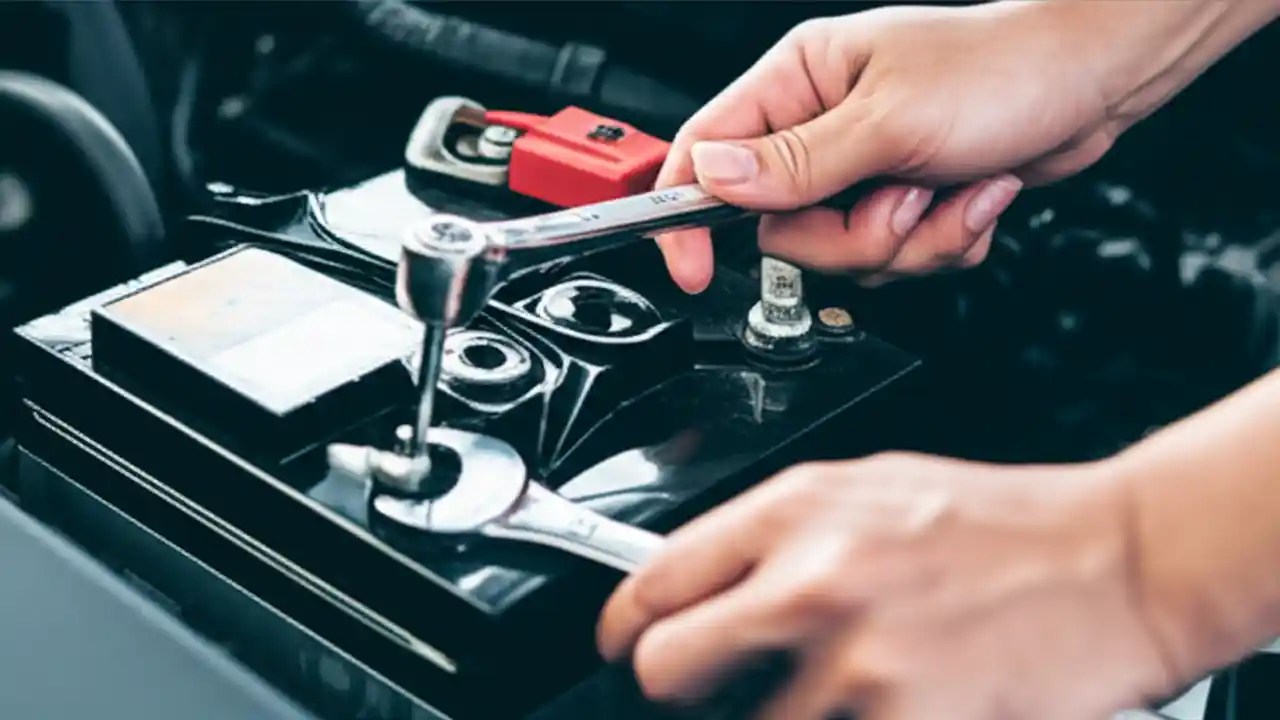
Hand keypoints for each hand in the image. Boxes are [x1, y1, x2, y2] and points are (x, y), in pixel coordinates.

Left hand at [597, 453, 1177, 719]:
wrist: (1114, 562)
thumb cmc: (996, 523)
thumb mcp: (865, 490)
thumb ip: (770, 535)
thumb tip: (693, 582)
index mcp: (794, 511)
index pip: (651, 581)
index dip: (621, 626)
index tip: (622, 645)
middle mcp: (812, 582)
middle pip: (665, 667)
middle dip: (679, 683)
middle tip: (716, 683)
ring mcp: (855, 664)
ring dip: (781, 716)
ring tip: (843, 685)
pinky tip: (889, 698)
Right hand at [655, 1, 1246, 291]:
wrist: (1096, 81)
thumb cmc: (1005, 69)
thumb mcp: (890, 120)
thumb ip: (796, 162)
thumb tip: (714, 179)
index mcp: (799, 82)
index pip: (706, 153)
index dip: (686, 216)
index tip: (691, 269)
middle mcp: (822, 125)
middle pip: (783, 227)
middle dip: (848, 237)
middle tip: (896, 203)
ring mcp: (865, 166)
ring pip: (843, 252)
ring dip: (906, 240)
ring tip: (947, 192)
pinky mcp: (906, 197)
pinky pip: (895, 257)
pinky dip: (941, 242)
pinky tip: (971, 198)